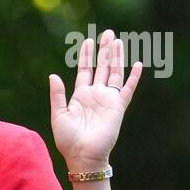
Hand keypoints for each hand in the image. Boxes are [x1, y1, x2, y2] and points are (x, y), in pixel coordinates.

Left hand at [49, 29, 141, 171]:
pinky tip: (137, 64)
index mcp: (80, 96)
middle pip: (101, 67)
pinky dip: (133, 77)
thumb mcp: (58, 115)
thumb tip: (53, 75)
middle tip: (107, 33)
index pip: (85, 71)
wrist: (83, 156)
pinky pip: (127, 89)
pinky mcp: (118, 107)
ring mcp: (108, 100)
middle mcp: (95, 94)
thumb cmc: (68, 140)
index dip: (86, 56)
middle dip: (104, 51)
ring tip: (118, 41)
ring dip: (116, 57)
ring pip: (114, 73)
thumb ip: (57, 95)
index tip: (87, 41)